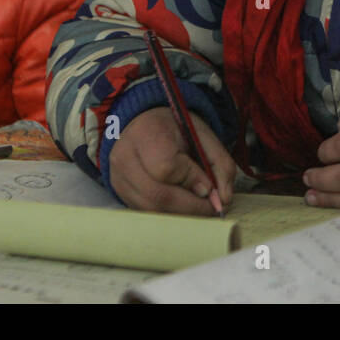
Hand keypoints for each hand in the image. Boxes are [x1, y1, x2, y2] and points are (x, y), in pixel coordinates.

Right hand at [109, 107, 235, 213]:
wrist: (144, 125)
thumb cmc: (176, 130)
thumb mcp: (203, 136)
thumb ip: (220, 165)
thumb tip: (222, 200)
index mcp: (146, 133)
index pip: (167, 167)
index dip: (192, 181)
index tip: (210, 186)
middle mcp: (125, 156)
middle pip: (157, 195)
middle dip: (191, 207)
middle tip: (211, 207)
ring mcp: (118, 177)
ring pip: (151, 209)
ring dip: (181, 214)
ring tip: (198, 206)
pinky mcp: (119, 193)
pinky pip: (146, 213)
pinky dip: (168, 214)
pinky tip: (181, 204)